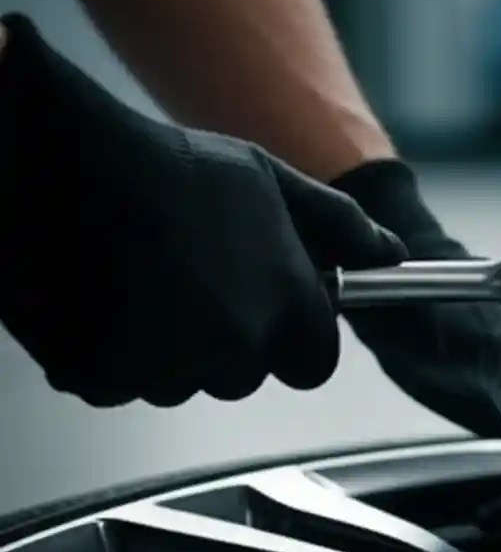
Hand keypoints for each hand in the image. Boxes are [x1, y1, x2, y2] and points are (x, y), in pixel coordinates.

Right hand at [0, 13, 406, 405]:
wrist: (57, 167)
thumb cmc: (168, 167)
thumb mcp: (272, 181)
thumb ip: (341, 225)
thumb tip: (391, 253)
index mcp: (284, 306)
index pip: (315, 362)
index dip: (296, 338)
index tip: (274, 314)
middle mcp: (232, 347)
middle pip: (243, 373)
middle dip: (225, 338)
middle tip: (193, 276)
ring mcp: (164, 369)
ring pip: (179, 380)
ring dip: (166, 346)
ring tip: (143, 277)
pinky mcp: (100, 380)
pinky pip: (118, 384)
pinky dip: (110, 353)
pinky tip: (103, 296)